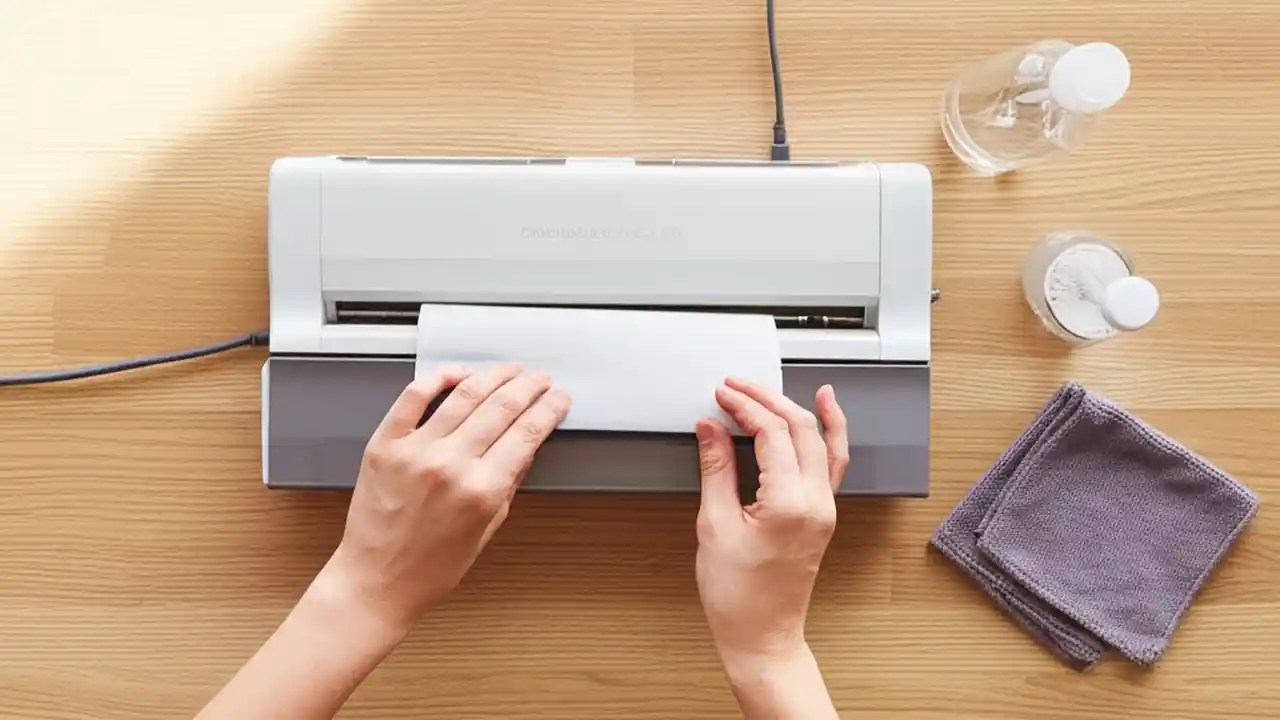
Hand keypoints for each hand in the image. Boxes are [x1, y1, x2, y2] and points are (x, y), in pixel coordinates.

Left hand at [319, 363, 571, 638]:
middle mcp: (450, 465)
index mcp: (482, 491)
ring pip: (464, 394)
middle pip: (502, 406)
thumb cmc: (430, 568)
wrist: (376, 582)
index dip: (549, 409)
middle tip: (539, 378)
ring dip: (494, 376)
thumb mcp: (487, 530)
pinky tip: (456, 373)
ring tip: (508, 370)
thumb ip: (508, 483)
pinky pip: (413, 398)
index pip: (528, 433)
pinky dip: (438, 378)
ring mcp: (415, 451)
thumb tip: (525, 446)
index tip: (558, 398)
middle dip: (528, 386)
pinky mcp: (384, 445)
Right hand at [694, 377, 847, 717]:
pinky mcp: (823, 515)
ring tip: (775, 387)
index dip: (744, 407)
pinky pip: (832, 463)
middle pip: (800, 429)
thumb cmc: (737, 596)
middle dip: (767, 400)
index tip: (721, 395)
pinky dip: (828, 433)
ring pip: (821, 440)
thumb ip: (715, 469)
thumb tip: (710, 428)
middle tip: (736, 386)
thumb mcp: (714, 526)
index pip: (771, 434)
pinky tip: (823, 413)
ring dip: (796, 409)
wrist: (761, 636)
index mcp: (790, 503)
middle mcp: (816, 502)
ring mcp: (825, 508)